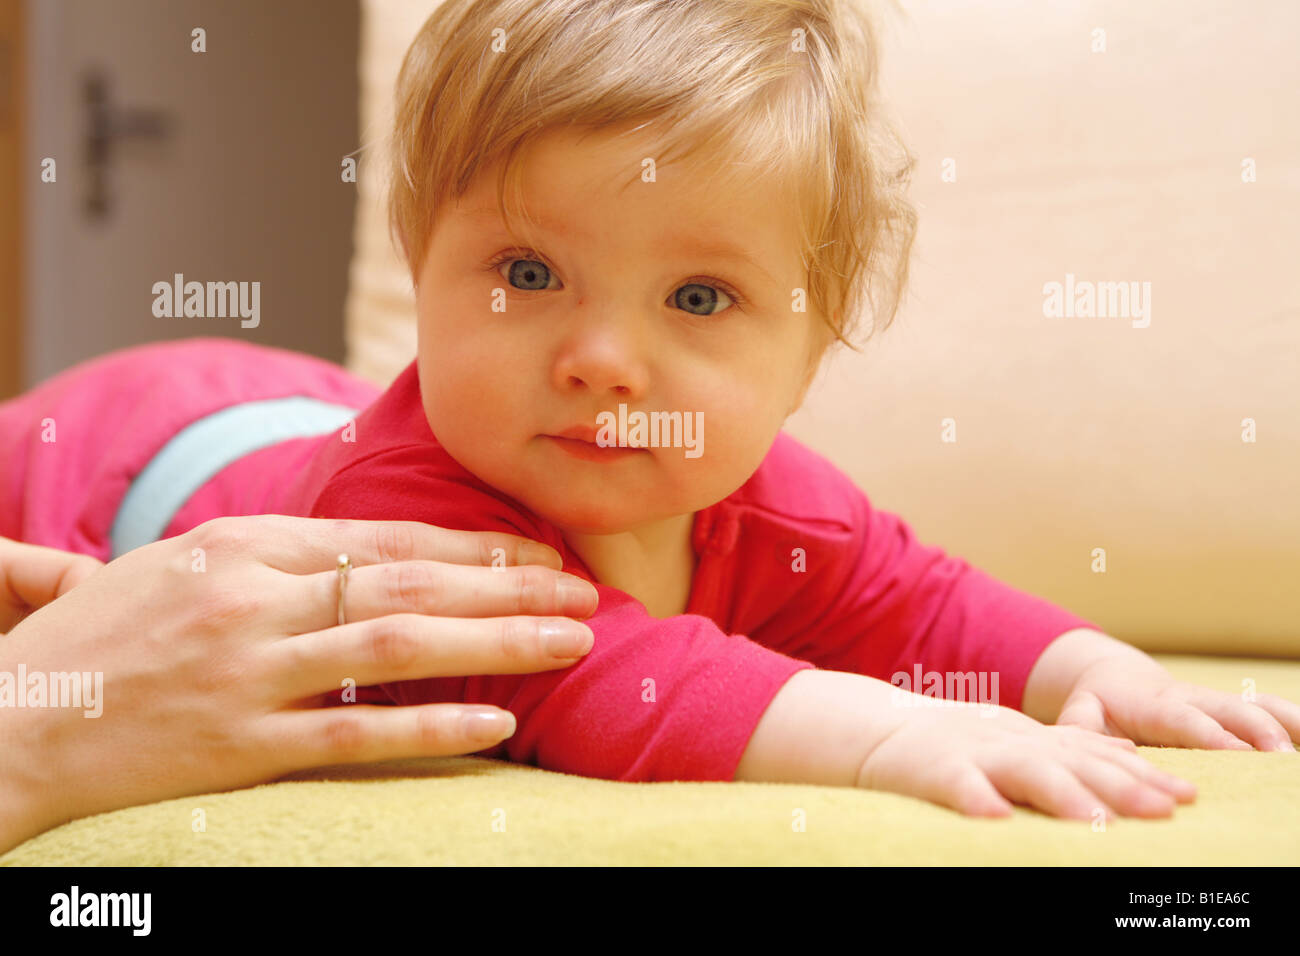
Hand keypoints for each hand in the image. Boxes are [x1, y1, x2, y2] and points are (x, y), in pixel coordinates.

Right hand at [0, 515, 598, 854]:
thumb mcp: (184, 564)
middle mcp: (256, 599)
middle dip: (509, 587)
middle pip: (410, 584)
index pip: (385, 538)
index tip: (538, 553)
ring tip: (571, 642)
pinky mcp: (241, 744)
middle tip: (584, 592)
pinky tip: (497, 723)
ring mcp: (251, 671)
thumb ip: (275, 556)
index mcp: (246, 545)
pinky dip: (431, 727)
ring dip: (496, 643)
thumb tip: (364, 553)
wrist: (15, 718)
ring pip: (399, 647)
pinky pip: (354, 734)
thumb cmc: (100, 637)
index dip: (472, 547)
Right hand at [857, 698, 1196, 820]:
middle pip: (1072, 761)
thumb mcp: (1016, 735)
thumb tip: (1128, 748)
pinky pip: (956, 786)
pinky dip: (974, 799)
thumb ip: (1070, 743)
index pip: (1096, 754)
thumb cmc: (951, 742)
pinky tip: (994, 818)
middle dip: (1120, 785)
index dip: (1142, 773)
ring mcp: (972, 754)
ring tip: (1095, 820)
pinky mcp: (932, 770)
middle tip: (1165, 808)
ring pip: (1022, 771)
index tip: (1187, 795)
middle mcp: (1010, 742)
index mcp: (1033, 739)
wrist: (876, 727)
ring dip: (1061, 793)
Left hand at [1055, 656, 1299, 751]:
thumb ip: (1079, 725)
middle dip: (1259, 731)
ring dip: (1285, 724)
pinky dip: (1294, 719)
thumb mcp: (1080, 712)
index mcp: (1155, 703)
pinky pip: (1270, 707)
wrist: (1112, 678)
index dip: (1212, 734)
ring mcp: (1214, 701)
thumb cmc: (1097, 705)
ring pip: (1256, 704)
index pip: (1186, 719)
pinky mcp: (1230, 707)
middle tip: (1282, 757)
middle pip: (1231, 710)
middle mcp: (1191, 698)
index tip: (1238, 752)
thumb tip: (1082, 737)